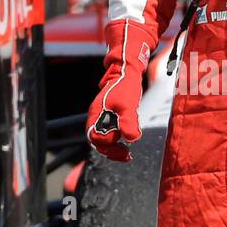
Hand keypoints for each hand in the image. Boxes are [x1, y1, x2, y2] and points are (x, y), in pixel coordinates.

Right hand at [86, 20, 153, 161]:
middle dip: (111, 151)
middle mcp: (96, 118)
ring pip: (101, 139)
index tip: (123, 146)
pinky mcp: (107, 116)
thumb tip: (131, 138)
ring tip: (126, 154)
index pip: (96, 138)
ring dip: (113, 148)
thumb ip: (129, 121)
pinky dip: (115, 142)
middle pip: (97, 142)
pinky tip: (126, 142)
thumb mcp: (129, 105)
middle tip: (126, 155)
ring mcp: (101, 117)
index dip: (109, 145)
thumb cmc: (125, 86)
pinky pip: (107, 133)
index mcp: (96, 115)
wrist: (126, 71)